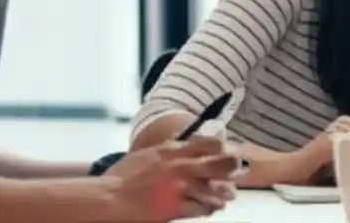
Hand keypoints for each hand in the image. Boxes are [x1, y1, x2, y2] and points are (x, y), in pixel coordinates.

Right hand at [104, 135, 240, 220]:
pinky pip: (203, 208)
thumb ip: (168, 149)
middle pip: (220, 163)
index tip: (231, 147)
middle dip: (233, 166)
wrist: (109, 198)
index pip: (208, 142)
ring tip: (228, 194)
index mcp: (172, 150)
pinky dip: (210, 208)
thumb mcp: (148, 154)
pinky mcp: (175, 207)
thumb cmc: (123, 177)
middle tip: (240, 168)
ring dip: (224, 192)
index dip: (224, 145)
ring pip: (215, 189)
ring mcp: (179, 187)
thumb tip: (182, 143)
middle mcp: (180, 166)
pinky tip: (212, 208)